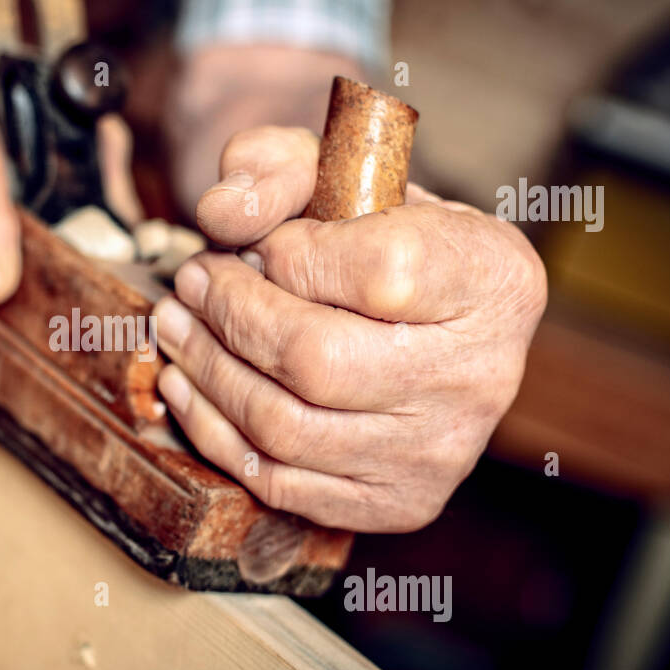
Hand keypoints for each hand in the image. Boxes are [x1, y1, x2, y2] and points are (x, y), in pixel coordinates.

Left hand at [152, 126, 547, 531]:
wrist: (427, 320)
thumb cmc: (380, 236)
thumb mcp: (342, 172)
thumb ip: (276, 167)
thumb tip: (221, 214)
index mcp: (494, 279)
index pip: (382, 272)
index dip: (294, 256)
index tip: (259, 245)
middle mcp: (482, 375)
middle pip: (319, 360)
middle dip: (229, 316)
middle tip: (191, 281)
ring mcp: (440, 451)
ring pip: (286, 425)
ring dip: (206, 371)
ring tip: (175, 325)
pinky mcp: (396, 503)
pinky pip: (280, 480)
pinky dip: (213, 431)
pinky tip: (188, 385)